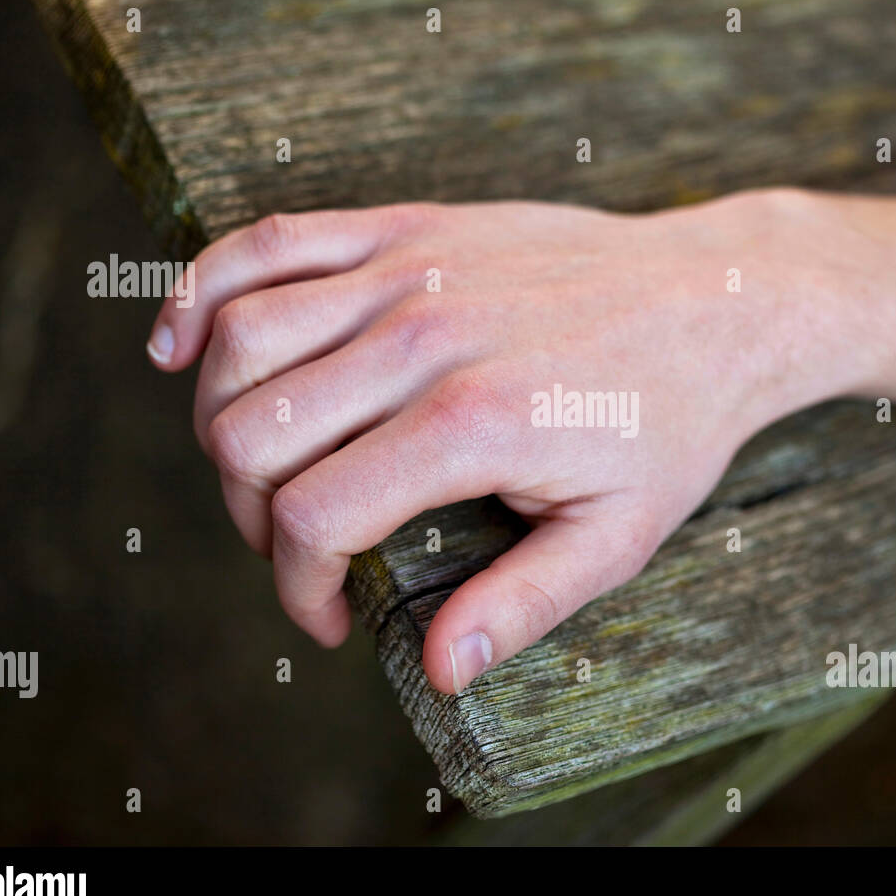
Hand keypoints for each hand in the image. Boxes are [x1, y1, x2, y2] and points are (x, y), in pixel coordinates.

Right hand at [147, 191, 863, 691]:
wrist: (714, 300)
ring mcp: (407, 270)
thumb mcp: (618, 535)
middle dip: (253, 516)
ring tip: (261, 473)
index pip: (318, 516)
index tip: (331, 618)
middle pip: (254, 433)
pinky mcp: (403, 227)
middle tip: (302, 548)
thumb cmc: (671, 422)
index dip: (299, 588)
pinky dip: (202, 293)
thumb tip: (439, 668)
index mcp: (474, 424)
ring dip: (221, 423)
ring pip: (240, 344)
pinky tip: (182, 347)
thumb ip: (523, 603)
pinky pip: (265, 244)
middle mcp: (424, 336)